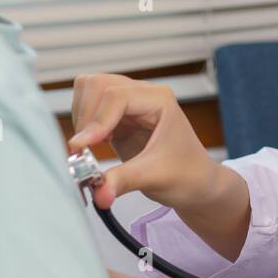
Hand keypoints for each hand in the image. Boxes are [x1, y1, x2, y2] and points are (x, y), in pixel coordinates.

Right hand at [67, 73, 227, 212]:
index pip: (117, 95)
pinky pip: (90, 109)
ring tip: (89, 147)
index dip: (96, 119)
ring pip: (90, 91)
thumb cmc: (187, 174)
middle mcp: (143, 95)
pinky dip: (83, 126)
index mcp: (159, 100)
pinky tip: (92, 146)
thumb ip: (122, 181)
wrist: (196, 183)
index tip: (82, 146)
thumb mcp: (154, 177)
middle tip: (84, 149)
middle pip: (98, 85)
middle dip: (85, 117)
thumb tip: (98, 193)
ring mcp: (130, 104)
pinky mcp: (118, 118)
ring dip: (81, 119)